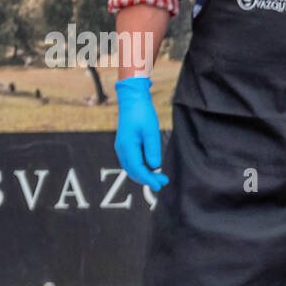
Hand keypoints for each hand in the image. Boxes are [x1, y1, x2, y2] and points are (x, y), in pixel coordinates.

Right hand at [114, 77, 168, 191]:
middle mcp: (122, 150)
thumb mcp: (151, 130)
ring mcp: (122, 148)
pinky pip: (131, 162)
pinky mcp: (125, 146)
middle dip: (147, 179)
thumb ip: (152, 149)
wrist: (132, 101)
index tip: (159, 185)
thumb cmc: (142, 113)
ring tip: (159, 177)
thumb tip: (154, 166)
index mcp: (127, 146)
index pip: (137, 168)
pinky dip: (140, 168)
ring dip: (144, 174)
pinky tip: (150, 168)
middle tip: (163, 181)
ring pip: (131, 168)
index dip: (148, 179)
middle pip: (132, 171)